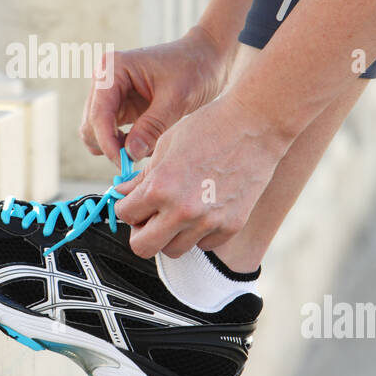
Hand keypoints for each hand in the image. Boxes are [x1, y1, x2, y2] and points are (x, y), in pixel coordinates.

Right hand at [79, 25, 229, 164]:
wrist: (207, 58)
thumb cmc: (194, 69)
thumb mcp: (176, 99)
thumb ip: (152, 127)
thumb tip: (130, 154)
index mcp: (113, 70)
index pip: (99, 114)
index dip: (108, 143)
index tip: (125, 164)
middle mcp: (105, 80)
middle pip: (91, 126)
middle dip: (111, 147)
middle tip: (137, 162)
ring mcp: (110, 93)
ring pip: (97, 133)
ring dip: (117, 147)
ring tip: (147, 148)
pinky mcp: (120, 106)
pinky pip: (111, 134)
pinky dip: (125, 144)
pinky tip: (147, 142)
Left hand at [113, 90, 291, 257]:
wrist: (254, 125)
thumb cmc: (208, 128)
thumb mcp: (166, 146)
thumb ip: (142, 177)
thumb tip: (121, 194)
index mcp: (161, 187)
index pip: (124, 215)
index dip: (125, 207)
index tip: (133, 201)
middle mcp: (183, 210)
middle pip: (143, 248)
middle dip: (140, 233)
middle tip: (148, 217)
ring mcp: (209, 222)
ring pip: (174, 250)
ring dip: (170, 235)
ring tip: (178, 211)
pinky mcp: (231, 226)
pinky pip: (204, 245)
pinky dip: (199, 233)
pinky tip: (203, 209)